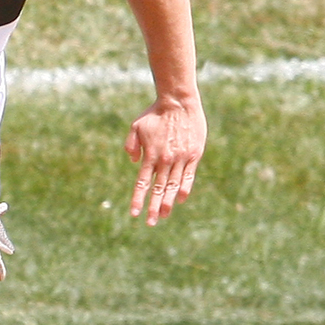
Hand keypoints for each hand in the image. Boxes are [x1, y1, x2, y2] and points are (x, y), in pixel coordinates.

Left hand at [123, 94, 205, 225]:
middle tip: (151, 223)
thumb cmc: (155, 113)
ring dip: (168, 202)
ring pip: (173, 186)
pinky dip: (183, 189)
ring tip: (163, 216)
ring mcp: (181, 158)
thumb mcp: (136, 127)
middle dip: (154, 207)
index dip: (138, 199)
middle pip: (158, 189)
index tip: (134, 213)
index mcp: (150, 155)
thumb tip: (135, 162)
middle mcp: (165, 160)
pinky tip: (179, 199)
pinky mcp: (194, 155)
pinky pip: (188, 176)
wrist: (178, 102)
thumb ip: (131, 145)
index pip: (143, 183)